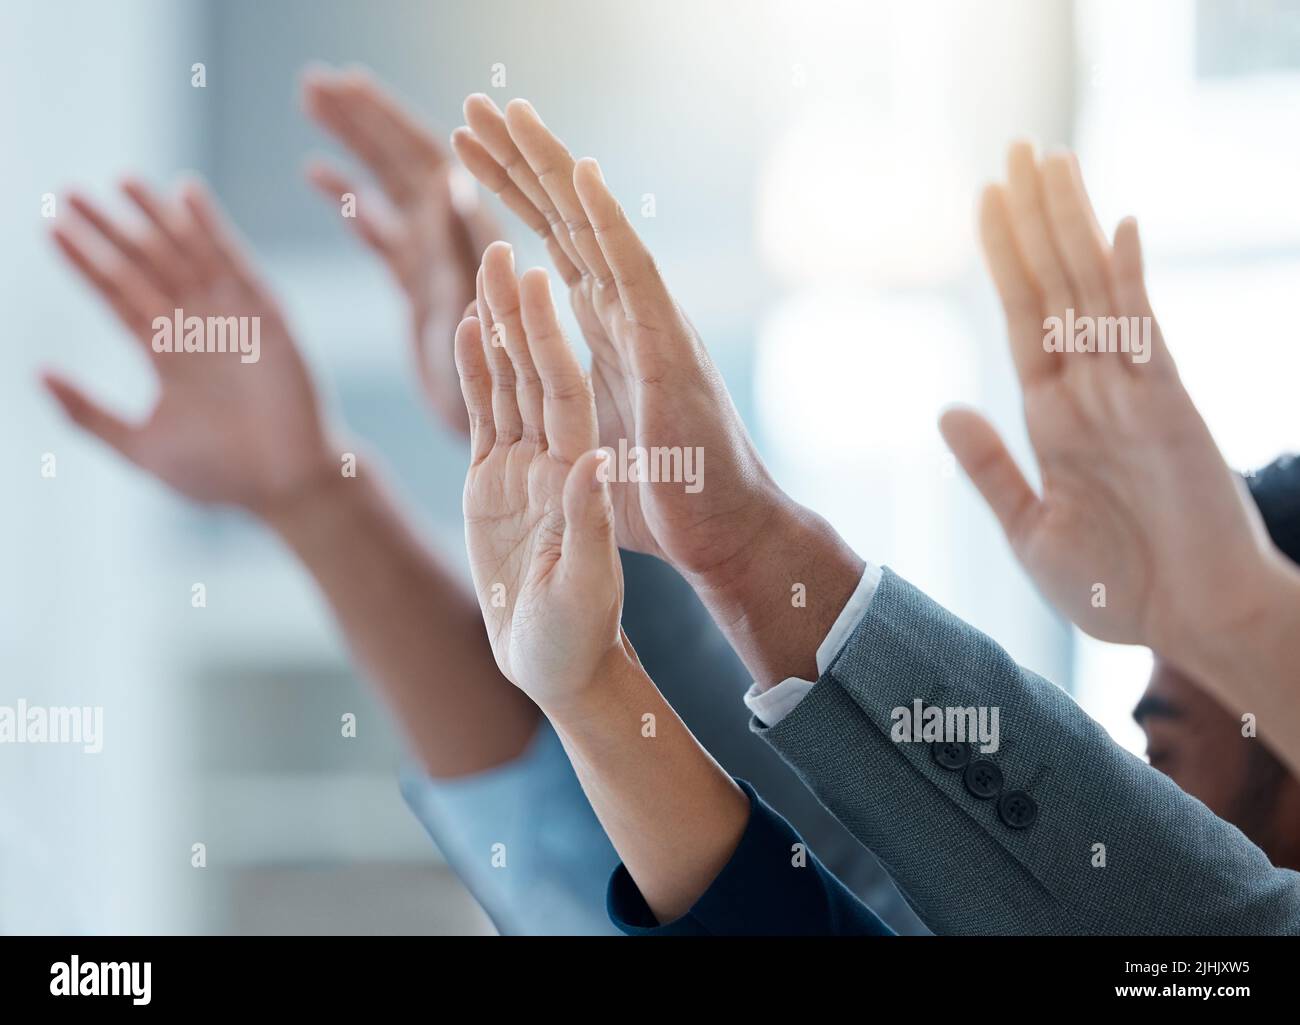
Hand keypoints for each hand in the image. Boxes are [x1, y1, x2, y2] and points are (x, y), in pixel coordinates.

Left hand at [45, 179, 335, 516]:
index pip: (116, 295)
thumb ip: (87, 412)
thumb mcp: (139, 445)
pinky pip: (235, 262)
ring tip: (121, 181)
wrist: (286, 484)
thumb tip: (36, 372)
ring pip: (185, 254)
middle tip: (69, 193)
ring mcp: (231, 317)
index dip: (85, 262)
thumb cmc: (220, 474)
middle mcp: (194, 326)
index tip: (51, 228)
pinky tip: (186, 194)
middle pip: (144, 265)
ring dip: (155, 217)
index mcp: (165, 353)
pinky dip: (212, 228)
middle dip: (110, 230)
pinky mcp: (266, 314)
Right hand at [302, 66, 500, 431]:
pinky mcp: (420, 287)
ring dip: (356, 142)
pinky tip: (316, 169)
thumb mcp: (488, 320)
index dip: (398, 124)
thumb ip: (469, 252)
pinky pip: (383, 229)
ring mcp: (437, 261)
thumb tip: (453, 181)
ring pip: (392, 187)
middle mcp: (457, 242)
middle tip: (319, 81)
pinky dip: (352, 199)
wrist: (504, 433)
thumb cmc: (506, 383)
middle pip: (409, 162)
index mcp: (475, 243)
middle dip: (368, 120)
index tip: (356, 83)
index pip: (433, 165)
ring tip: (311, 97)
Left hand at [451, 95, 786, 586]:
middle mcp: (628, 316)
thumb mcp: (587, 442)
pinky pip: (632, 275)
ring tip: (509, 112)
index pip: (549, 249)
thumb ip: (559, 406)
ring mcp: (651, 326)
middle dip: (519, 165)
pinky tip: (580, 173)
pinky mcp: (668, 350)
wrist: (723, 533)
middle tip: (476, 105)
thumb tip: (524, 393)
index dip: (510, 200)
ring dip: (549, 170)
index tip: (469, 153)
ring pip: (593, 231)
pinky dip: (607, 222)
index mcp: (606, 334)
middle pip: (564, 224)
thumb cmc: (662, 494)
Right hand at [456, 241, 629, 710]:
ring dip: (499, 328)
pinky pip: (487, 417)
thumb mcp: (585, 585)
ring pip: (510, 384)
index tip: (535, 277)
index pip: (564, 391)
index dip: (548, 335)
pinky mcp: (497, 483)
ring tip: (484, 268)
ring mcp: (526, 467)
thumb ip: (586, 521)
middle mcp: (557, 459)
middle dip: (519, 312)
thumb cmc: (578, 636)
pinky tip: (469, 330)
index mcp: (583, 474)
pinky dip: (477, 374)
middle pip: (535, 372)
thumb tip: (593, 460)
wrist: (559, 665)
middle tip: (499, 249)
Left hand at [941, 143, 1279, 656]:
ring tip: (1053, 162)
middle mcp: (1089, 392)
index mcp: (1050, 418)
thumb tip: (946, 407)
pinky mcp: (1171, 406)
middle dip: (1035, 219)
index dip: (1003, 260)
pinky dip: (1131, 281)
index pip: (1022, 320)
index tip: (987, 202)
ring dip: (1071, 227)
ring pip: (1094, 291)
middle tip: (1018, 150)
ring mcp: (1131, 392)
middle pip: (1055, 286)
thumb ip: (989, 468)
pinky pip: (1146, 332)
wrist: (1188, 624)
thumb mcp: (1027, 528)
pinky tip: (1118, 229)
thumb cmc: (1112, 587)